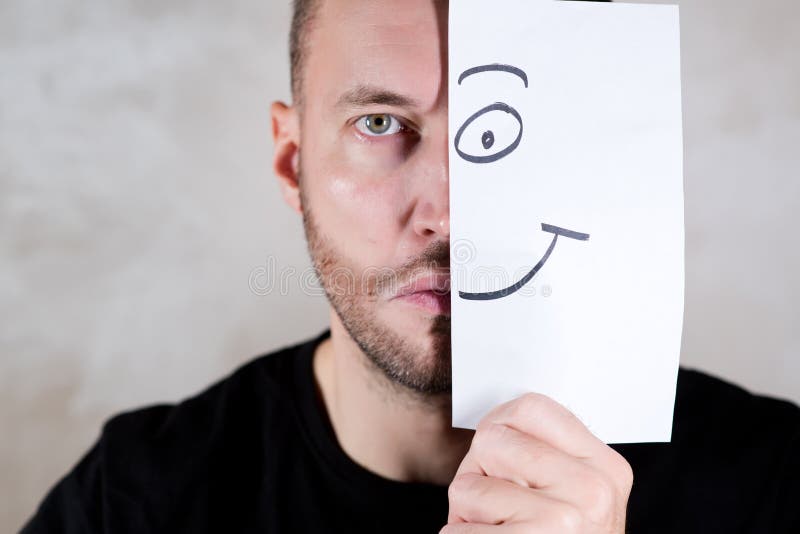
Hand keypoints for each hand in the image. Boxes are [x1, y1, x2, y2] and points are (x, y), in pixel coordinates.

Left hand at [443, 393, 632, 532]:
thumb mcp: (569, 495)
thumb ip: (542, 454)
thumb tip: (495, 419)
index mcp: (605, 468)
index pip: (531, 406)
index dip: (499, 425)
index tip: (499, 454)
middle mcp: (594, 490)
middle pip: (491, 440)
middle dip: (478, 473)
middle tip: (499, 507)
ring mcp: (565, 522)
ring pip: (467, 486)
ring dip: (466, 514)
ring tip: (498, 533)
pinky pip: (456, 531)